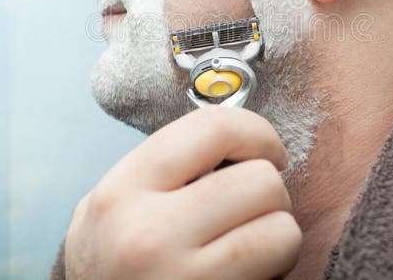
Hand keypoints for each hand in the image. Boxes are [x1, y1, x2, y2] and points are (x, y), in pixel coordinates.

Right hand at [64, 105, 301, 279]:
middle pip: (261, 181)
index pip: (213, 128)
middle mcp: (149, 233)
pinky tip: (246, 275)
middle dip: (271, 193)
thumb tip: (238, 139)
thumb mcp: (114, 206)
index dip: (257, 133)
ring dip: (279, 237)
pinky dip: (276, 271)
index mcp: (124, 190)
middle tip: (252, 211)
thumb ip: (166, 168)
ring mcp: (183, 278)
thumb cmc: (110, 268)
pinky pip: (278, 274)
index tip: (267, 153)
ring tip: (250, 248)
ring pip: (283, 231)